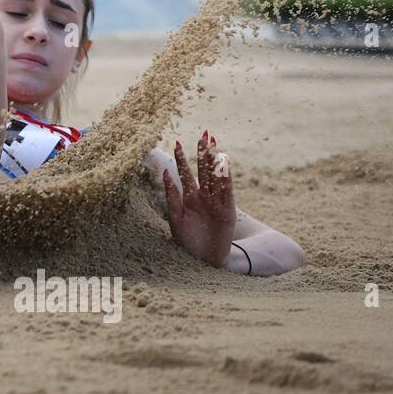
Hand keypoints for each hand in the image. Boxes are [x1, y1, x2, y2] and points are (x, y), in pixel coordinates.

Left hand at [162, 130, 236, 267]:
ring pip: (216, 177)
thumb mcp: (175, 218)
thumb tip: (164, 173)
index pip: (187, 173)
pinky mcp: (228, 211)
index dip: (183, 158)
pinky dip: (225, 178)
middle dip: (204, 153)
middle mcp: (205, 197)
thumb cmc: (189, 241)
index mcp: (190, 198)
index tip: (178, 140)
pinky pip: (226, 192)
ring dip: (215, 162)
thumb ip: (172, 196)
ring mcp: (217, 202)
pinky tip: (223, 164)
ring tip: (214, 145)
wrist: (204, 261)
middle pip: (204, 170)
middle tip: (204, 133)